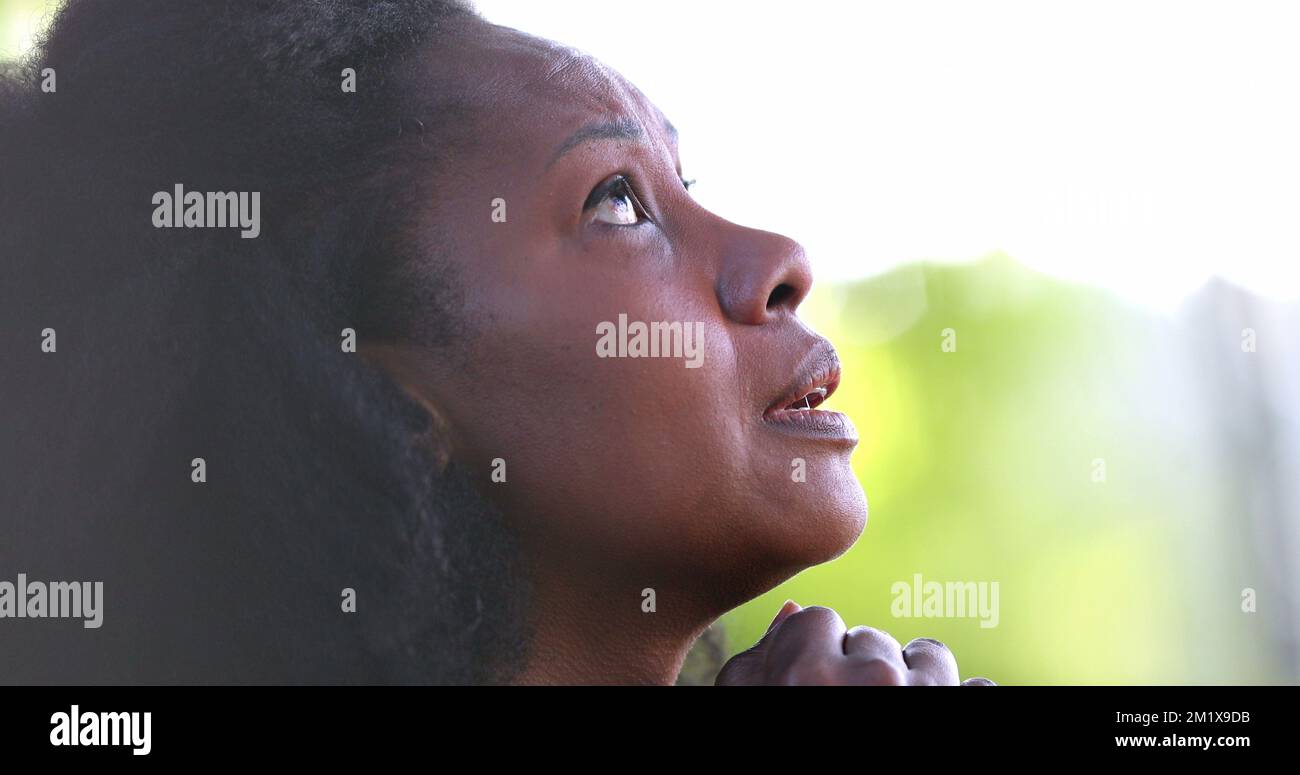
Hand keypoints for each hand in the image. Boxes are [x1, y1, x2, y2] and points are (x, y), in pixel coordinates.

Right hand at [716, 601, 994, 685]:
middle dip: (862, 671)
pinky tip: (940, 708)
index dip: (813, 658)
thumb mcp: (745, 704)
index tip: (806, 689)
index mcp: (810, 672)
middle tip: (849, 708)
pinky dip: (964, 698)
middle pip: (872, 640)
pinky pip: (982, 689)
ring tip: (893, 711)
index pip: (818, 621)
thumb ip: (753, 662)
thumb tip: (793, 611)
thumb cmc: (771, 746)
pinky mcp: (968, 712)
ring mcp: (929, 698)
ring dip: (916, 683)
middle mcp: (876, 681)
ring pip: (929, 657)